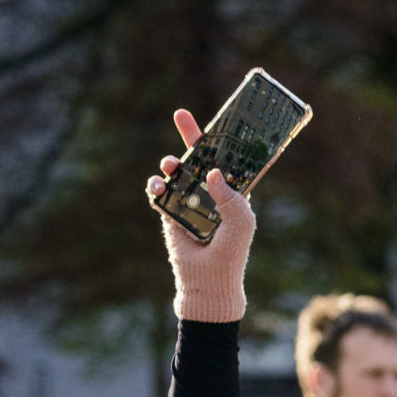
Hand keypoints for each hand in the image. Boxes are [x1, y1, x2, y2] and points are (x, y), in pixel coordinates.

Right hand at [146, 109, 255, 322]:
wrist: (207, 282)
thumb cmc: (231, 254)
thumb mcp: (241, 224)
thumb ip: (231, 198)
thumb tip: (211, 173)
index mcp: (233, 194)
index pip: (229, 162)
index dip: (226, 142)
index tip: (223, 119)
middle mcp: (211, 194)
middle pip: (200, 159)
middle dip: (192, 137)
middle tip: (181, 114)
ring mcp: (190, 203)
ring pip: (178, 172)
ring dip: (172, 164)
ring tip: (170, 165)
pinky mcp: (170, 214)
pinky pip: (159, 192)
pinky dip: (156, 186)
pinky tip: (157, 187)